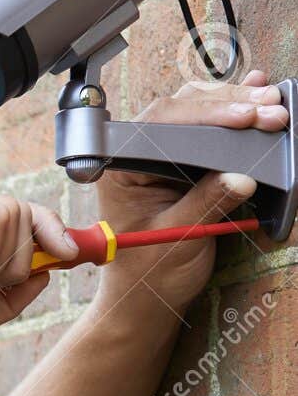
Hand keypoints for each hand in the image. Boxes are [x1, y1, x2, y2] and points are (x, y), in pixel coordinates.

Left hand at [93, 68, 288, 313]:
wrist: (147, 299)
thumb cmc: (150, 274)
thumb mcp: (179, 241)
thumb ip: (206, 205)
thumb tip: (242, 177)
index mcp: (122, 168)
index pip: (163, 124)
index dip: (206, 114)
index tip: (245, 117)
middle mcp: (138, 154)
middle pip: (183, 110)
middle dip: (230, 107)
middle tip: (271, 110)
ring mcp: (159, 154)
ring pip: (196, 111)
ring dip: (236, 104)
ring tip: (273, 103)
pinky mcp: (180, 162)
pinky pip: (206, 128)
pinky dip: (232, 114)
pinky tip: (256, 97)